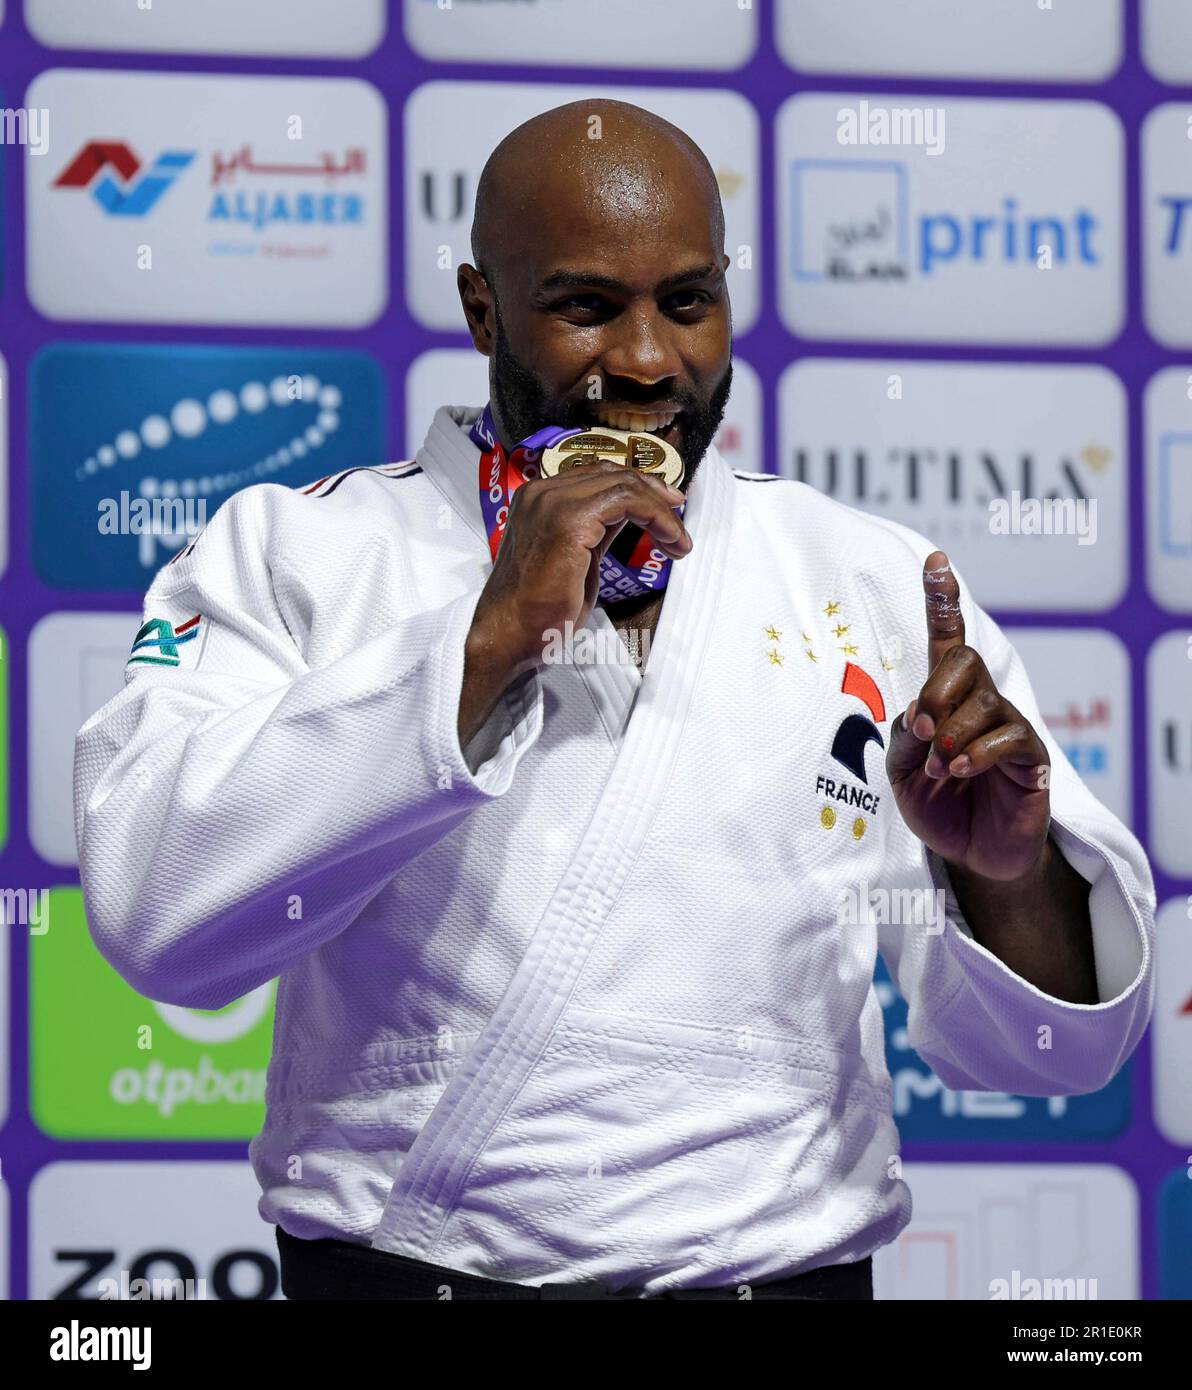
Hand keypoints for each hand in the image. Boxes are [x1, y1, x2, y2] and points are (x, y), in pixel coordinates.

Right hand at [458, 460, 689, 745]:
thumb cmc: (537, 612)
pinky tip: (670, 540)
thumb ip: (597, 532)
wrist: (510, 637)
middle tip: (678, 525)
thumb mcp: (578, 560)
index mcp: (539, 499)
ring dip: (660, 511)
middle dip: (654, 495)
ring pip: (623, 483)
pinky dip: (656, 517)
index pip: (597, 475)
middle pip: (613, 473)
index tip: (666, 509)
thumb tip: (626, 517)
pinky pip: (626, 500)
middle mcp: (542, 492)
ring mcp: (552, 502)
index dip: (638, 487)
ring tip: (678, 541)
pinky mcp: (569, 520)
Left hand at [886, 550, 1050, 880]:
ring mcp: (1009, 726)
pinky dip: (974, 752)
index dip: (943, 600)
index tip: (936, 560)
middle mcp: (981, 703)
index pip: (948, 640)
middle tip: (923, 730)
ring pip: (983, 701)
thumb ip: (905, 735)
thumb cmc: (939, 805)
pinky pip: (1008, 736)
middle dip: (937, 689)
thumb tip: (922, 714)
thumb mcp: (901, 771)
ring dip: (951, 734)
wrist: (973, 855)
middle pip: (965, 660)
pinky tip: (959, 771)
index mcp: (947, 700)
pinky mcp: (1032, 756)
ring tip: (940, 766)